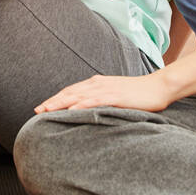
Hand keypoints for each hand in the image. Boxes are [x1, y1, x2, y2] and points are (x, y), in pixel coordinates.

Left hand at [34, 72, 174, 114]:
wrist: (158, 87)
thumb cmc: (138, 94)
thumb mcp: (115, 96)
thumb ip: (102, 100)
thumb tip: (88, 111)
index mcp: (97, 83)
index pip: (71, 91)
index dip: (55, 98)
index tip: (42, 107)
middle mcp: (98, 84)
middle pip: (70, 92)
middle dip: (52, 101)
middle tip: (37, 111)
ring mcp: (106, 89)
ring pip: (78, 95)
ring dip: (60, 103)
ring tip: (46, 110)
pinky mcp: (115, 96)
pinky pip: (95, 100)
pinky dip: (81, 104)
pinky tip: (71, 109)